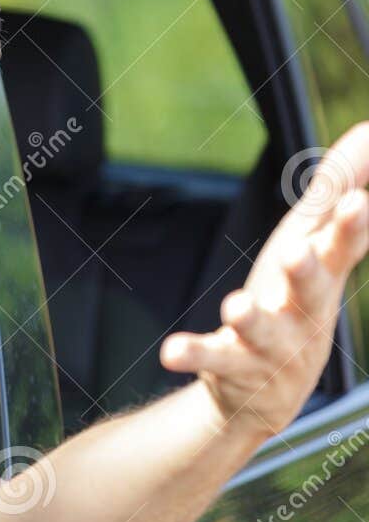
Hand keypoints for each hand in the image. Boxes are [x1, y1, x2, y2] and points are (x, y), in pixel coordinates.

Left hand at [161, 123, 368, 436]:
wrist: (263, 392)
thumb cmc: (291, 301)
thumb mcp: (311, 244)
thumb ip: (335, 189)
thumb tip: (367, 129)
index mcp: (322, 278)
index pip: (342, 248)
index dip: (351, 226)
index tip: (358, 202)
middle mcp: (303, 313)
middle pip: (312, 291)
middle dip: (307, 271)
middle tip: (298, 252)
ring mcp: (269, 346)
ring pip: (263, 332)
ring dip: (252, 319)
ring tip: (235, 306)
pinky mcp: (231, 368)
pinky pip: (211, 360)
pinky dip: (193, 354)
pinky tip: (172, 350)